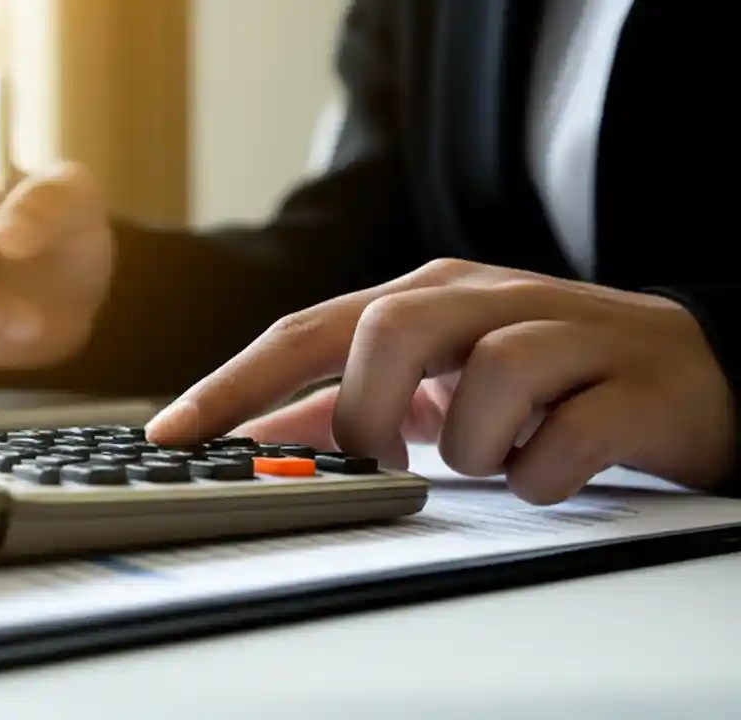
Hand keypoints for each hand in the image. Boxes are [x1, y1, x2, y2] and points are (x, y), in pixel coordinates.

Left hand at [145, 259, 735, 503]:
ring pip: (488, 374)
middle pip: (386, 329)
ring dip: (471, 443)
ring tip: (496, 455)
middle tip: (386, 457)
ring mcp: (563, 332)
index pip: (305, 331)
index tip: (171, 434)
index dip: (232, 383)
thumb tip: (260, 437)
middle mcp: (484, 297)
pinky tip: (546, 469)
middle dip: (366, 412)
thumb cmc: (542, 372)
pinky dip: (542, 473)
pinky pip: (567, 438)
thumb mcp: (433, 377)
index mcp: (426, 294)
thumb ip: (349, 398)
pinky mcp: (629, 386)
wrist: (687, 367)